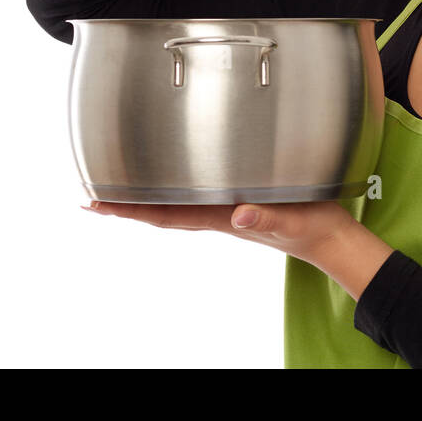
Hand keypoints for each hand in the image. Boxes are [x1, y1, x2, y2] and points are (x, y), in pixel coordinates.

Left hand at [81, 197, 395, 300]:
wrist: (332, 238)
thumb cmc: (314, 227)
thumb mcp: (293, 221)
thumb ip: (267, 220)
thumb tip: (239, 217)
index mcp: (222, 218)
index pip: (166, 215)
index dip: (130, 210)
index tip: (97, 204)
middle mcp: (217, 215)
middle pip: (160, 212)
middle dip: (125, 206)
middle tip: (89, 198)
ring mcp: (226, 210)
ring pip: (174, 205)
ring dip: (143, 200)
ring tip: (117, 191)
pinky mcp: (239, 201)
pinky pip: (194, 197)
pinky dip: (171, 191)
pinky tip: (169, 182)